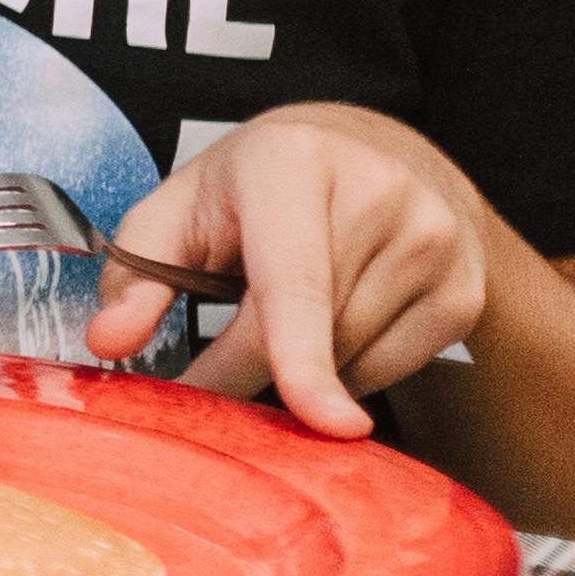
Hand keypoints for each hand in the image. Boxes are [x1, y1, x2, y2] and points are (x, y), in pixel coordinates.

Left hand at [93, 103, 486, 439]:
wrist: (366, 155)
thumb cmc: (254, 191)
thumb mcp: (177, 212)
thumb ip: (133, 277)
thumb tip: (109, 342)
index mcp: (292, 163)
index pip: (296, 282)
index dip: (299, 359)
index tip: (319, 420)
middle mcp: (380, 192)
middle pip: (308, 336)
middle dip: (247, 369)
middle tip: (212, 362)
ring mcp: (436, 241)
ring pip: (349, 363)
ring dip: (300, 368)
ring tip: (285, 310)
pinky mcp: (465, 289)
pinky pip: (391, 371)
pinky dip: (348, 371)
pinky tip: (335, 321)